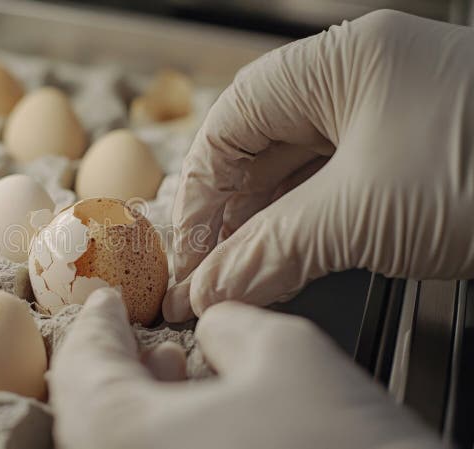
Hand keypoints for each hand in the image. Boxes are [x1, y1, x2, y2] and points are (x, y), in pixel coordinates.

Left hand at [49, 288, 439, 448]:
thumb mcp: (288, 354)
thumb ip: (233, 324)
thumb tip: (215, 321)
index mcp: (124, 436)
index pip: (85, 367)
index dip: (96, 324)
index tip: (105, 300)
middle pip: (88, 412)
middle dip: (108, 362)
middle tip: (122, 328)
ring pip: (116, 444)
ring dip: (135, 398)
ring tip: (167, 362)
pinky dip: (157, 435)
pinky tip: (195, 412)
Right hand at [165, 10, 473, 321]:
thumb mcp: (364, 214)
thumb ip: (272, 249)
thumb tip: (213, 284)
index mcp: (339, 61)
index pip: (234, 118)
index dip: (201, 188)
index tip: (191, 248)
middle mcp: (358, 78)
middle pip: (261, 143)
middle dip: (230, 210)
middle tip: (210, 268)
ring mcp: (387, 113)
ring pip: (297, 167)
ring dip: (265, 222)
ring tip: (241, 273)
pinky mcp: (409, 151)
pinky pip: (335, 184)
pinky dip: (307, 224)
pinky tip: (287, 259)